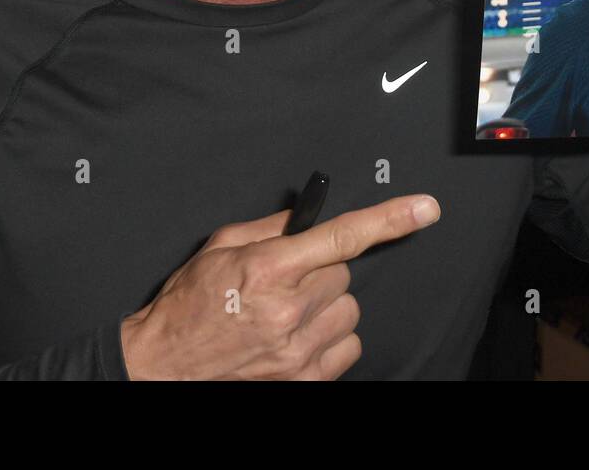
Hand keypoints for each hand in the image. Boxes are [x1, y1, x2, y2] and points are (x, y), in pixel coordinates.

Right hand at [119, 194, 440, 379]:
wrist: (164, 367)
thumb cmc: (187, 306)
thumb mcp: (219, 248)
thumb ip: (270, 228)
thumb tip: (308, 215)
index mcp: (268, 269)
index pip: (343, 236)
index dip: (390, 219)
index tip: (424, 209)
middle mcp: (289, 311)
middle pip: (344, 274)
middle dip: (320, 271)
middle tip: (286, 282)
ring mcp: (299, 351)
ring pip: (349, 310)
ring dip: (326, 307)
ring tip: (287, 313)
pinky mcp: (306, 380)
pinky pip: (348, 346)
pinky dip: (330, 339)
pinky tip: (297, 337)